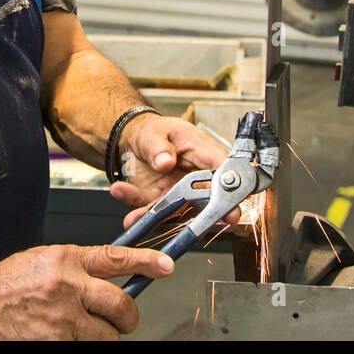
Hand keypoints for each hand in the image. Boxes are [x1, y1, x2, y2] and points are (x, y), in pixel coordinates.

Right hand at [0, 244, 173, 339]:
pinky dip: (79, 344)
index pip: (116, 257)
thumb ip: (77, 266)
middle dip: (127, 316)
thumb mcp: (44, 260)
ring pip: (108, 335)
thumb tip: (110, 275)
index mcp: (65, 259)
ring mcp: (62, 318)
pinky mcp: (56, 343)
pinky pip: (85, 347)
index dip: (146, 261)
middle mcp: (67, 286)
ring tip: (80, 329)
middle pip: (121, 304)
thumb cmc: (6, 284)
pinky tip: (61, 336)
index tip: (165, 265)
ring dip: (101, 336)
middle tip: (121, 319)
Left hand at [110, 115, 241, 229]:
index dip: (230, 190)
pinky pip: (152, 210)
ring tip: (138, 214)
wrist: (132, 141)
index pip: (222, 169)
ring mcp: (179, 192)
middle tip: (190, 220)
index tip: (231, 207)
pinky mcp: (161, 202)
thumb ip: (158, 147)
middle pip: (207, 198)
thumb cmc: (153, 133)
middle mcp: (195, 176)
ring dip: (158, 215)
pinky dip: (137, 210)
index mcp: (201, 151)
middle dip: (201, 215)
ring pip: (177, 210)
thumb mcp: (153, 133)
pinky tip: (123, 196)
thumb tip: (166, 161)